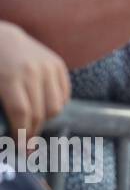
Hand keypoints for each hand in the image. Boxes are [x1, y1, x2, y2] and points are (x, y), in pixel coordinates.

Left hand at [0, 22, 70, 139]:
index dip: (22, 134)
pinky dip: (54, 105)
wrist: (2, 38)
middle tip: (27, 144)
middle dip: (33, 132)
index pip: (22, 113)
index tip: (22, 150)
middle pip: (40, 112)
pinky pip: (64, 94)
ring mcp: (49, 67)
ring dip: (45, 119)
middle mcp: (34, 72)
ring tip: (33, 123)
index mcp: (11, 78)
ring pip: (56, 106)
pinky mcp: (59, 65)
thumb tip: (9, 133)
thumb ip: (1, 109)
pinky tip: (42, 107)